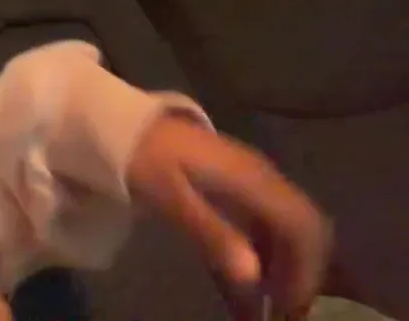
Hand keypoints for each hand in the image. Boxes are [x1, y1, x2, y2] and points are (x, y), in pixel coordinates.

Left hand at [127, 114, 331, 320]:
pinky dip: (254, 261)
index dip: (305, 271)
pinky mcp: (232, 190)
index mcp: (253, 180)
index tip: (291, 309)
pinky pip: (256, 228)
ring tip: (263, 311)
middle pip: (301, 231)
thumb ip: (213, 234)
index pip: (302, 227)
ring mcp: (248, 184)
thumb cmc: (142, 157)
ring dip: (278, 272)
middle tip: (283, 315)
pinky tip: (241, 291)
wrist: (119, 124)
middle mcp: (261, 180)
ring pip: (281, 233)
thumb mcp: (171, 197)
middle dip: (299, 276)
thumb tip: (254, 278)